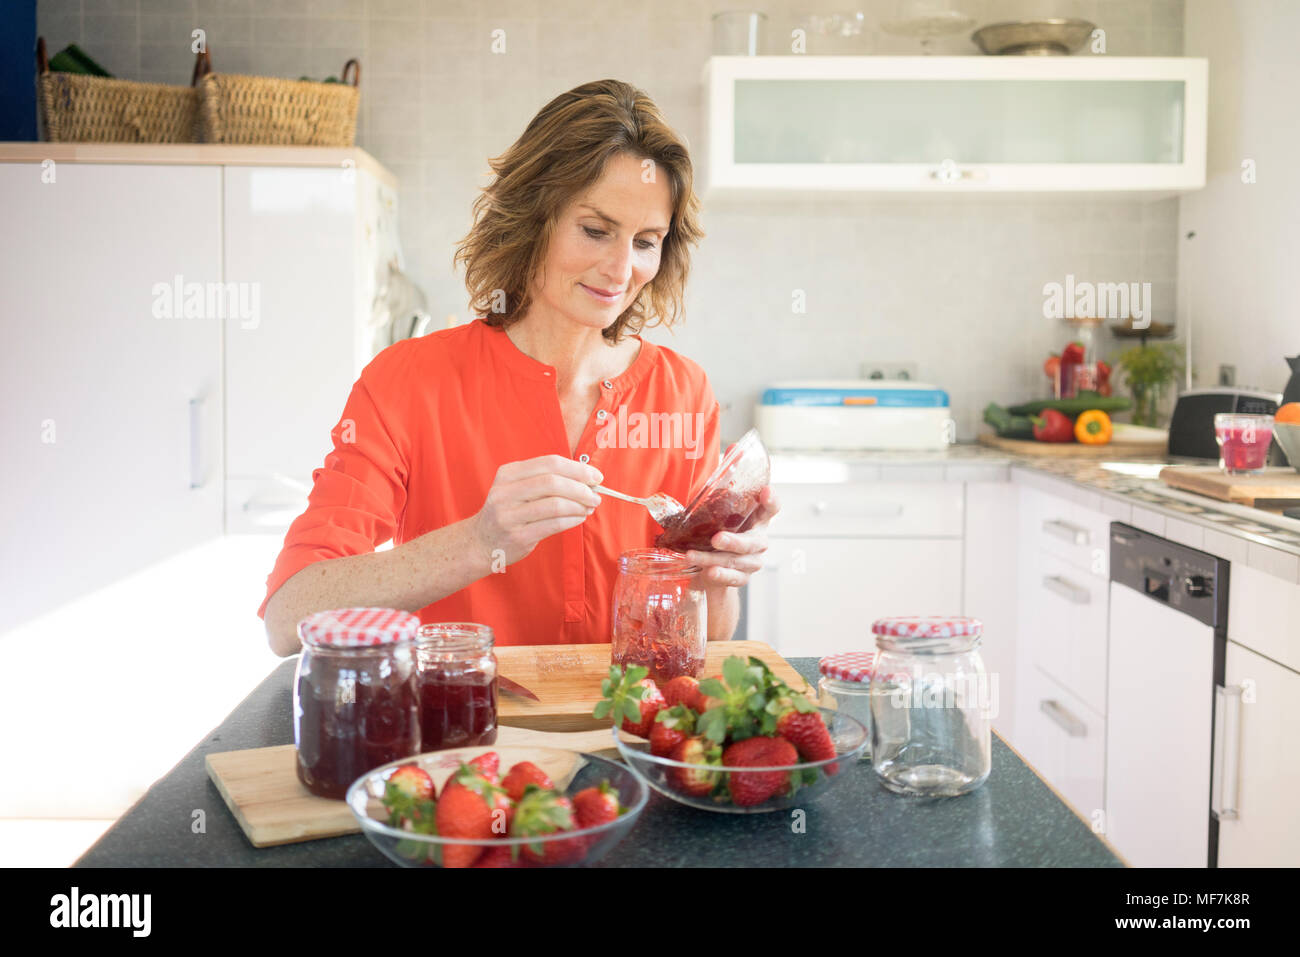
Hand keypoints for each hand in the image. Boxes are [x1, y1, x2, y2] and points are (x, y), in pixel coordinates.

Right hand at [471, 454, 601, 565]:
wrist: (481, 542)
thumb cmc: (509, 512)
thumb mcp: (517, 488)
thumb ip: (546, 480)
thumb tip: (587, 479)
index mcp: (508, 473)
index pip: (549, 463)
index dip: (577, 468)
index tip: (596, 477)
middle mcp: (505, 492)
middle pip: (553, 482)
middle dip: (581, 487)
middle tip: (596, 495)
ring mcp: (509, 515)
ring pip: (555, 504)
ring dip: (579, 505)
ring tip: (589, 508)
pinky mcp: (518, 536)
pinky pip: (553, 524)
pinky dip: (572, 520)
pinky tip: (579, 518)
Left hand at [683, 485, 779, 589]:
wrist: (711, 568)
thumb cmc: (716, 536)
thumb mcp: (716, 519)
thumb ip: (714, 508)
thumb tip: (696, 498)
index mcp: (756, 520)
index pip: (770, 509)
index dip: (771, 501)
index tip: (766, 492)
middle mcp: (759, 541)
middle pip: (752, 541)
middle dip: (733, 541)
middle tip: (716, 539)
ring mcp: (753, 561)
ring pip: (736, 561)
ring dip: (712, 558)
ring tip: (692, 556)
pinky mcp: (742, 577)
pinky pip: (732, 578)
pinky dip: (720, 575)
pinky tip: (709, 572)